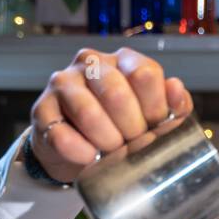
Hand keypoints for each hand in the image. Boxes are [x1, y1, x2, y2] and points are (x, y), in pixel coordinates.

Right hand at [28, 46, 193, 184]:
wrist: (78, 150)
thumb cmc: (120, 128)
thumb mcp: (151, 117)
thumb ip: (172, 105)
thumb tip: (176, 89)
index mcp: (123, 61)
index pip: (145, 73)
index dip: (155, 109)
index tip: (154, 130)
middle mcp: (91, 63)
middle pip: (117, 93)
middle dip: (130, 130)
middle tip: (132, 146)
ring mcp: (63, 83)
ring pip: (89, 114)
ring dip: (106, 142)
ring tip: (112, 154)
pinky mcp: (42, 109)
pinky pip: (61, 135)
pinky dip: (80, 153)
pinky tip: (89, 158)